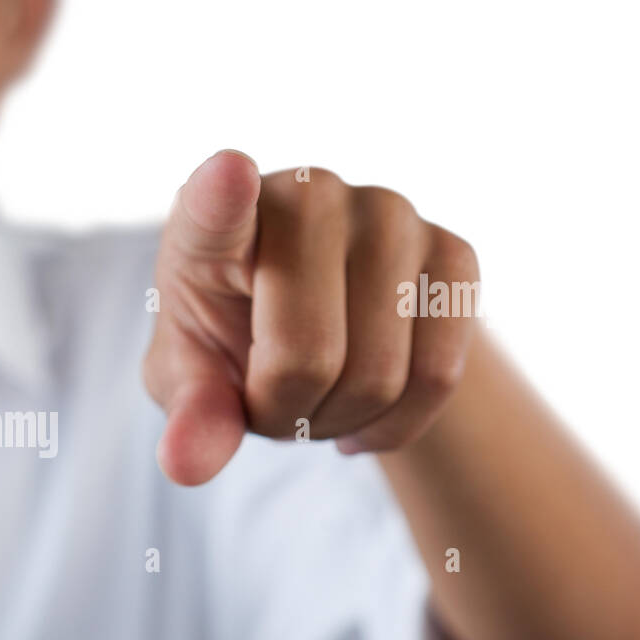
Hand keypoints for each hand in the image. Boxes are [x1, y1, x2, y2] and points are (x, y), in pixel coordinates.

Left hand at [143, 150, 479, 484]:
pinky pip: (440, 377)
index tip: (228, 174)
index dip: (223, 193)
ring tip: (313, 396)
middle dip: (286, 414)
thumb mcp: (189, 382)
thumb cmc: (227, 344)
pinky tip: (364, 413)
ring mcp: (389, 212)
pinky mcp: (453, 251)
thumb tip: (186, 465)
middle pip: (308, 356)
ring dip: (342, 422)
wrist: (315, 329)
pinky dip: (397, 424)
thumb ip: (190, 415)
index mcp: (213, 220)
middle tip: (269, 402)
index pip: (216, 204)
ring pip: (380, 374)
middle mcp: (307, 194)